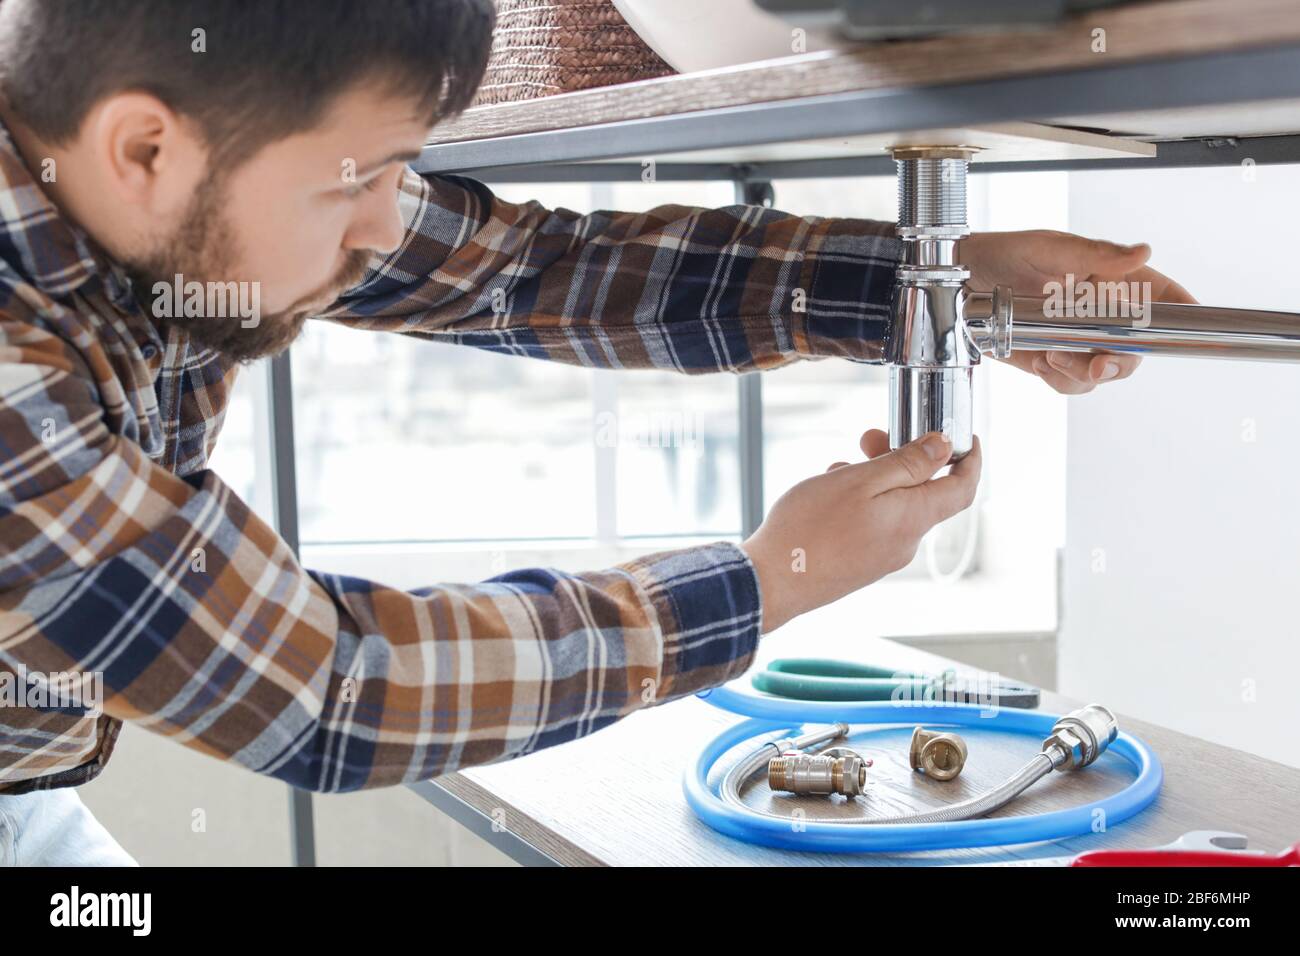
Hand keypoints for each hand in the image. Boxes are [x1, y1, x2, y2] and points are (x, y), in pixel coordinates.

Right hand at [740, 429, 980, 633]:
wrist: (771, 582)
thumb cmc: (811, 528)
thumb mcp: (861, 481)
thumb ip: (907, 463)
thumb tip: (943, 448)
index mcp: (913, 518)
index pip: (963, 488)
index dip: (969, 459)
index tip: (963, 437)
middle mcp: (905, 542)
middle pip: (922, 492)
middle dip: (901, 457)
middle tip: (869, 438)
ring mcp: (883, 556)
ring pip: (893, 505)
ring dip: (873, 478)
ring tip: (838, 468)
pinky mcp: (860, 564)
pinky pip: (873, 523)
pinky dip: (859, 501)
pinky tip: (829, 493)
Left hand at [959, 230, 1198, 393]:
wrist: (957, 283)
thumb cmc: (1001, 254)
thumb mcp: (1047, 247)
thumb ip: (1094, 255)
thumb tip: (1141, 254)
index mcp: (1107, 277)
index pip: (1158, 294)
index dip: (1181, 308)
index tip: (1194, 319)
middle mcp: (1097, 311)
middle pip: (1136, 346)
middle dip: (1122, 358)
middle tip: (1097, 361)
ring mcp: (1075, 337)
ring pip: (1104, 369)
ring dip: (1083, 370)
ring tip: (1052, 355)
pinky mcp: (1049, 358)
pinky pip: (1072, 381)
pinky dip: (1062, 379)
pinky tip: (1042, 362)